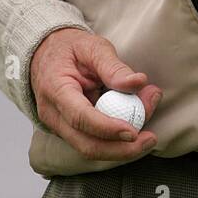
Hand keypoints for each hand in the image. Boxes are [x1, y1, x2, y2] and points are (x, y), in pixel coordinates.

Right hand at [29, 28, 161, 161]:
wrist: (46, 54)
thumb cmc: (70, 49)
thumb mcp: (93, 47)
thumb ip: (114, 67)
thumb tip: (138, 82)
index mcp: (55, 90)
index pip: (80, 117)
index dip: (108, 129)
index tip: (133, 132)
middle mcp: (53, 115)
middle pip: (86, 145)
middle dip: (121, 150)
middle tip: (150, 139)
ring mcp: (59, 127)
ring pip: (91, 148)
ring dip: (123, 143)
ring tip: (148, 115)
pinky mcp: (70, 131)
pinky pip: (94, 140)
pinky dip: (116, 136)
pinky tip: (136, 117)